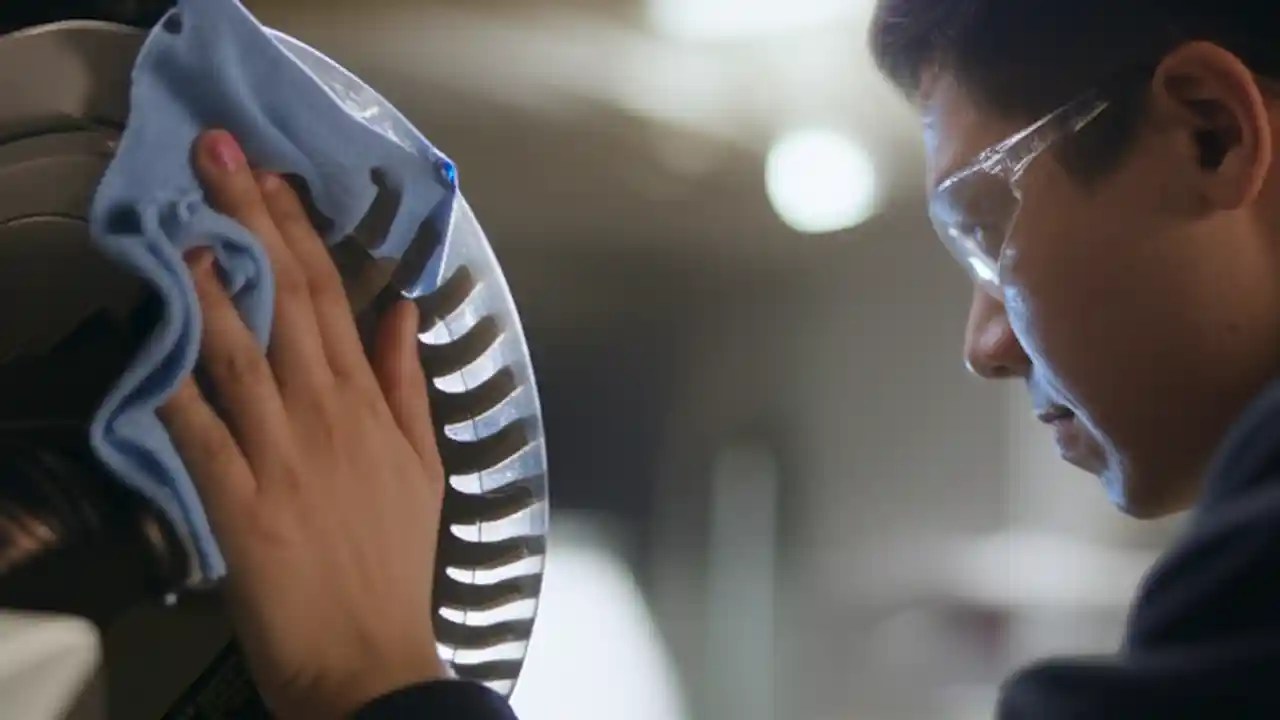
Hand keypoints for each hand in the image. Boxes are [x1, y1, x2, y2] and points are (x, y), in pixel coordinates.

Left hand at [158, 129, 447, 717]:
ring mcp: (285, 460)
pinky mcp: (242, 507)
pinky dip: (178, 389)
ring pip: (243, 357)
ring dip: (212, 288)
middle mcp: (328, 419)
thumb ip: (407, 384)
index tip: (270, 176)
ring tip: (183, 225)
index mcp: (369, 407)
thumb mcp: (422, 467)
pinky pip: (202, 436)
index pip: (331, 298)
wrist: (374, 657)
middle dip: (250, 224)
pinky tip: (154, 343)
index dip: (296, 231)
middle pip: (286, 305)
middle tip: (219, 159)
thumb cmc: (395, 563)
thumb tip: (400, 311)